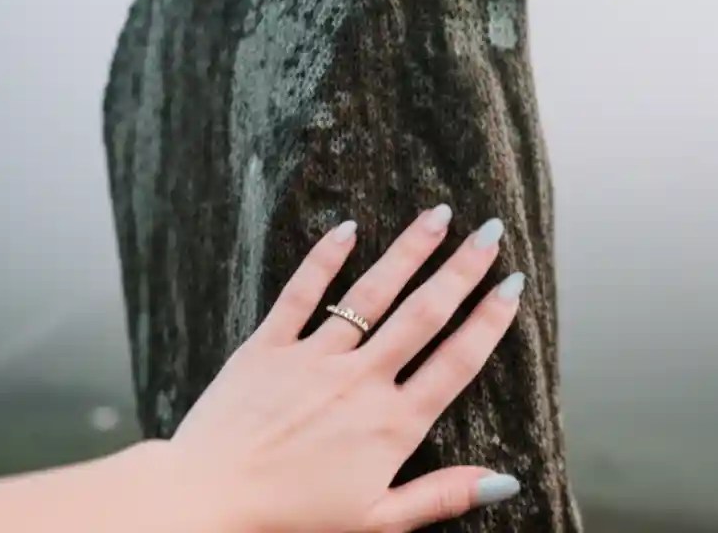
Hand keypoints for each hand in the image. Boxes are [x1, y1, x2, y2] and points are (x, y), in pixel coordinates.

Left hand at [156, 205, 524, 532]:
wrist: (204, 508)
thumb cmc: (290, 524)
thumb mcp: (376, 523)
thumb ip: (442, 496)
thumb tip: (507, 480)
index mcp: (391, 426)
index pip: (456, 362)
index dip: (490, 321)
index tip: (514, 286)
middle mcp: (359, 383)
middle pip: (423, 315)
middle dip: (462, 270)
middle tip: (490, 233)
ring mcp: (312, 359)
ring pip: (371, 294)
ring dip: (408, 251)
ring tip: (439, 215)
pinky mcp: (266, 348)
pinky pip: (301, 293)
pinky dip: (325, 258)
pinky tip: (349, 228)